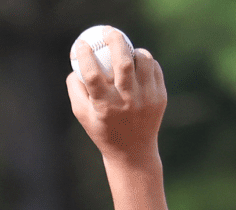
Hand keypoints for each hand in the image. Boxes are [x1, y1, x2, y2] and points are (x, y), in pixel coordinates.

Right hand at [66, 34, 167, 162]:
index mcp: (105, 107)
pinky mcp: (160, 97)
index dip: (85, 55)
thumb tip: (75, 64)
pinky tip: (138, 62)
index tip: (82, 44)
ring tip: (126, 50)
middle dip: (114, 41)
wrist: (133, 151)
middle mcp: (127, 102)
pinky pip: (154, 69)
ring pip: (143, 62)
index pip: (92, 75)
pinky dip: (146, 61)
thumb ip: (75, 90)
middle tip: (107, 32)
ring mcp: (146, 99)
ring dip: (133, 51)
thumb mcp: (83, 114)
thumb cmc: (103, 130)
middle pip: (122, 63)